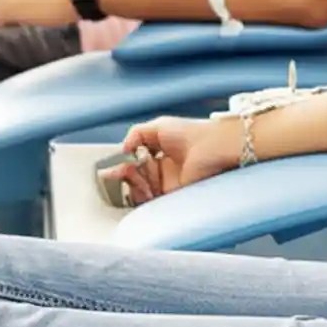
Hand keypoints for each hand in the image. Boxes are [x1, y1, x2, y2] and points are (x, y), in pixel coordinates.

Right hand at [104, 117, 237, 204]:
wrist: (214, 148)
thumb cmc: (192, 133)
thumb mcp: (158, 126)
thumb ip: (136, 134)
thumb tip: (122, 149)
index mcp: (160, 152)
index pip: (134, 161)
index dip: (122, 163)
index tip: (112, 163)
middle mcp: (163, 170)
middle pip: (133, 177)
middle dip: (123, 173)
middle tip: (120, 170)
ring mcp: (167, 184)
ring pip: (138, 189)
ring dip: (131, 183)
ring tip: (132, 173)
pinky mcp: (172, 196)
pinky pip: (149, 200)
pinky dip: (141, 193)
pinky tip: (143, 185)